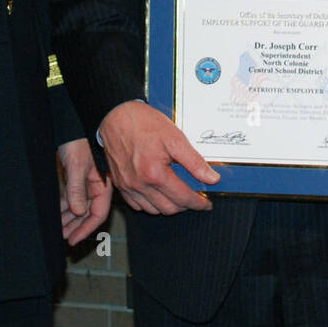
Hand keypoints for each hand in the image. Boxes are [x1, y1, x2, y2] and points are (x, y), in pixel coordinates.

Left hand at [57, 138, 112, 245]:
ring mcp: (86, 182)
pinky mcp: (76, 178)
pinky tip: (56, 213)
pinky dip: (64, 206)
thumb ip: (77, 189)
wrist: (70, 124)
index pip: (97, 213)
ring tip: (57, 228)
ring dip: (68, 218)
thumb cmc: (78, 141)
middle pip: (87, 213)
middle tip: (62, 237)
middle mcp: (96, 186)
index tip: (73, 239)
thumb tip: (78, 211)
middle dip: (75, 226)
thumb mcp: (77, 166)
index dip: (85, 228)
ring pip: (78, 206)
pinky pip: (71, 197)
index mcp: (103, 185)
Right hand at [99, 100, 218, 214]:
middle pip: (169, 208)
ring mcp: (128, 186)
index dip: (198, 203)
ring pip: (154, 210)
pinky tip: (159, 193)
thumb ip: (194, 161)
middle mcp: (139, 184)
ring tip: (178, 194)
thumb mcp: (175, 138)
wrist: (116, 116)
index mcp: (155, 173)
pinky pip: (138, 205)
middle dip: (185, 205)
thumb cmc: (143, 123)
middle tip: (195, 196)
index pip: (183, 198)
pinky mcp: (120, 184)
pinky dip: (151, 204)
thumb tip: (211, 178)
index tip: (206, 203)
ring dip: (168, 206)